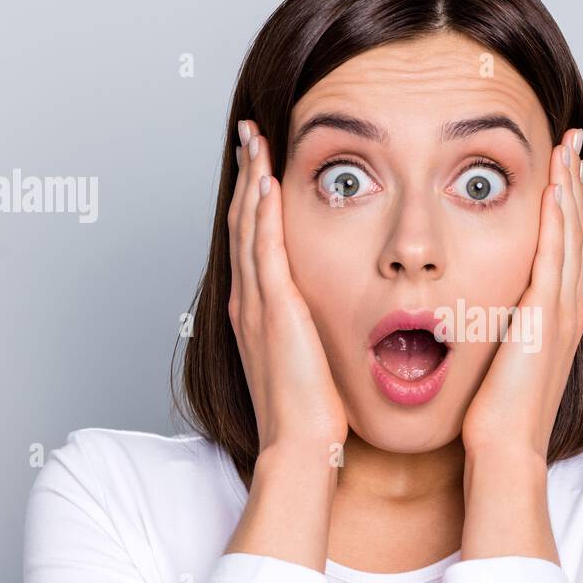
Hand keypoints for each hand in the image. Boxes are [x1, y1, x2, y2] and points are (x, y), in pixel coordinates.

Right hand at [228, 119, 348, 455]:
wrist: (302, 448)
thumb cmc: (314, 416)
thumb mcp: (313, 362)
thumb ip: (317, 333)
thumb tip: (340, 319)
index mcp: (258, 314)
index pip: (254, 242)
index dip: (254, 201)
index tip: (260, 165)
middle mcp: (249, 303)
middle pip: (242, 223)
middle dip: (245, 175)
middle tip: (248, 134)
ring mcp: (256, 305)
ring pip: (249, 227)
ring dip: (250, 178)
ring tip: (252, 138)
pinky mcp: (273, 311)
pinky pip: (264, 249)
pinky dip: (263, 212)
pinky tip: (266, 179)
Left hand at [460, 127, 582, 465]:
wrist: (505, 449)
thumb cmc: (496, 417)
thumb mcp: (498, 360)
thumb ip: (497, 330)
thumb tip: (478, 312)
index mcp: (557, 318)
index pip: (563, 248)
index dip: (565, 207)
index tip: (560, 172)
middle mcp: (567, 310)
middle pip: (575, 232)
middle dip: (573, 184)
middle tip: (573, 144)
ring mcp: (561, 312)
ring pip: (569, 236)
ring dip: (568, 188)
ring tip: (568, 150)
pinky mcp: (545, 318)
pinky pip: (553, 257)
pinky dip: (556, 220)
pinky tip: (553, 189)